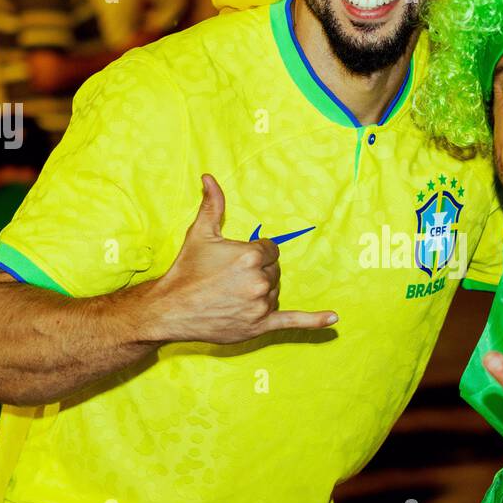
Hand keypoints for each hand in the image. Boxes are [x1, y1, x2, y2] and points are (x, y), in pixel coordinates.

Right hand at [149, 175, 337, 343]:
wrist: (170, 308)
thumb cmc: (186, 270)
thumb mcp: (200, 233)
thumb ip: (212, 204)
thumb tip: (209, 176)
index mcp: (251, 255)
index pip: (270, 250)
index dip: (254, 254)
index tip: (235, 262)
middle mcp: (259, 280)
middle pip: (274, 271)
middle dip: (257, 273)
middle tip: (229, 280)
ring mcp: (261, 304)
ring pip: (275, 292)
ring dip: (262, 292)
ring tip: (232, 295)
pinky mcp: (260, 325)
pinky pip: (292, 321)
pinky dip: (314, 321)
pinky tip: (333, 319)